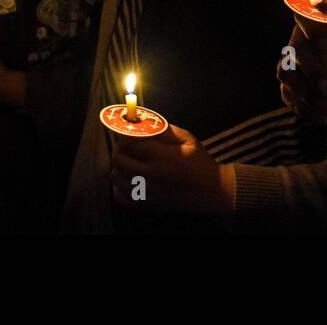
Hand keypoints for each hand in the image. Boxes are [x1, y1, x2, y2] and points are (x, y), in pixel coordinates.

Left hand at [110, 124, 234, 217]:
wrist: (210, 192)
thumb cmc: (200, 162)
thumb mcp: (187, 139)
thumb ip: (163, 130)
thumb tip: (141, 120)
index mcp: (161, 157)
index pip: (130, 140)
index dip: (123, 130)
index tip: (125, 125)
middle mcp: (149, 175)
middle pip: (118, 158)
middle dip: (120, 146)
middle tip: (128, 142)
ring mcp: (145, 192)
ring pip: (115, 176)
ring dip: (119, 165)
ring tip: (130, 160)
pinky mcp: (144, 205)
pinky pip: (119, 196)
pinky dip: (119, 186)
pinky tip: (130, 179)